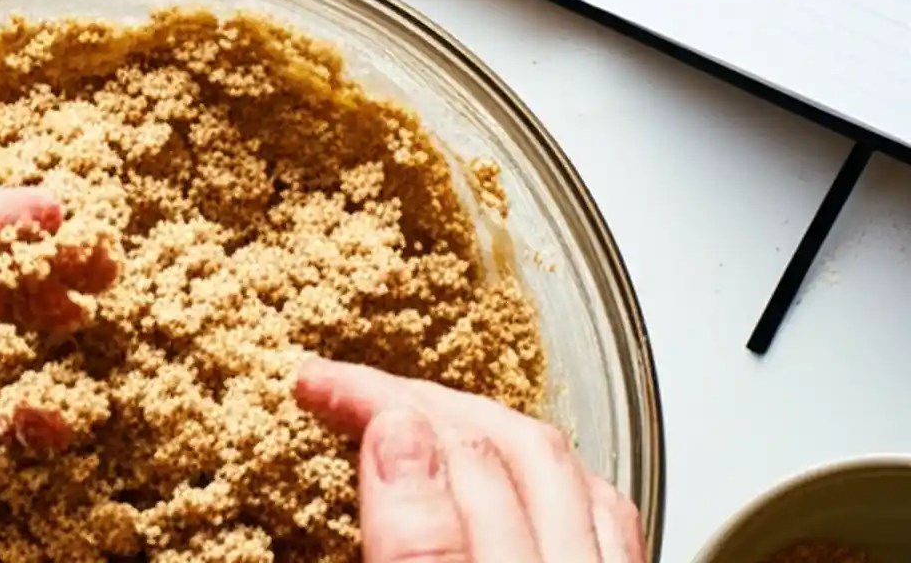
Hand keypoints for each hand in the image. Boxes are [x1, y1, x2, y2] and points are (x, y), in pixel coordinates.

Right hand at [296, 358, 646, 562]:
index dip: (368, 421)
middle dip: (413, 400)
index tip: (322, 387)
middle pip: (496, 464)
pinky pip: (609, 509)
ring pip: (555, 468)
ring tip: (418, 406)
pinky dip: (553, 464)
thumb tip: (393, 444)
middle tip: (346, 384)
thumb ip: (405, 551)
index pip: (420, 523)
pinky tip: (517, 458)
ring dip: (478, 417)